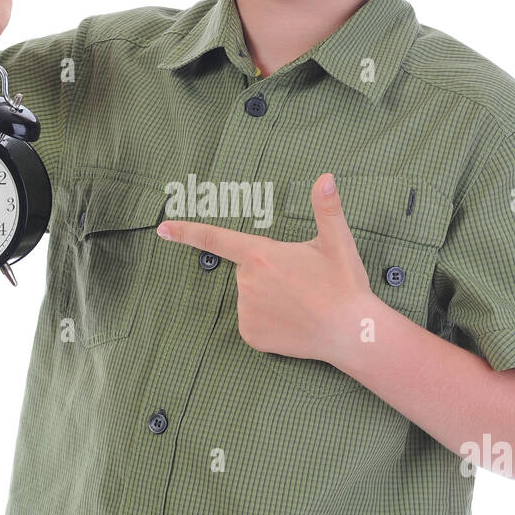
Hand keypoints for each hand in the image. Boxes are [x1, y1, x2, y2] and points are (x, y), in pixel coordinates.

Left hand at [157, 172, 373, 366]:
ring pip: (251, 297)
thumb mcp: (337, 241)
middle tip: (303, 283)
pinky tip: (293, 322)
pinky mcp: (251, 336)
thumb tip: (326, 177)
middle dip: (270, 273)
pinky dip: (270, 322)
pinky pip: (253, 323)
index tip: (162, 227)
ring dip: (270, 299)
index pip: (215, 238)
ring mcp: (246, 312)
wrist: (352, 332)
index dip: (186, 232)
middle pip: (248, 271)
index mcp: (261, 254)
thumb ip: (327, 207)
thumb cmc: (343, 285)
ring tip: (302, 304)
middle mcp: (246, 282)